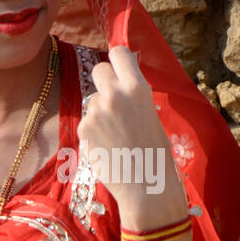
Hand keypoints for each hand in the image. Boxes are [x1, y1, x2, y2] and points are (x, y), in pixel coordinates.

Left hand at [76, 45, 187, 229]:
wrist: (146, 187)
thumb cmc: (156, 154)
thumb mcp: (151, 115)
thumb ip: (133, 96)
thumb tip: (119, 84)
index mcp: (137, 87)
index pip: (118, 52)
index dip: (118, 61)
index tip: (120, 69)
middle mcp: (114, 94)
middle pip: (99, 69)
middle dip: (105, 82)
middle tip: (114, 101)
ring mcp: (96, 111)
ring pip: (92, 100)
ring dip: (100, 112)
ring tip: (116, 136)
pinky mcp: (83, 129)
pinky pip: (87, 121)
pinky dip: (94, 132)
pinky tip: (108, 147)